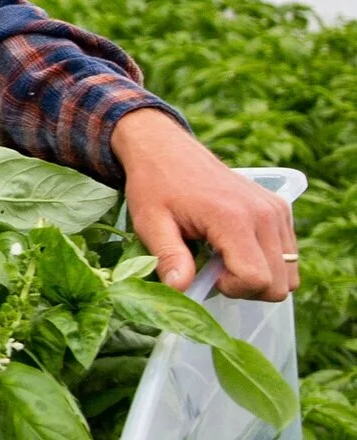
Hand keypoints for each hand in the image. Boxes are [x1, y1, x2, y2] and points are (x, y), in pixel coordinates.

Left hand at [115, 108, 297, 300]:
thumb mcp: (150, 223)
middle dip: (246, 288)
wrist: (166, 149)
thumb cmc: (155, 185)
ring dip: (259, 277)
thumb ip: (168, 258)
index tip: (206, 274)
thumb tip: (181, 290)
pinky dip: (267, 261)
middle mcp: (264, 214)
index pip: (257, 279)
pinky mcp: (280, 208)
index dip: (231, 288)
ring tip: (223, 258)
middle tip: (214, 269)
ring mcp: (276, 210)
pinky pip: (289, 255)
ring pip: (289, 273)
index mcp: (232, 218)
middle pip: (279, 284)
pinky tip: (235, 247)